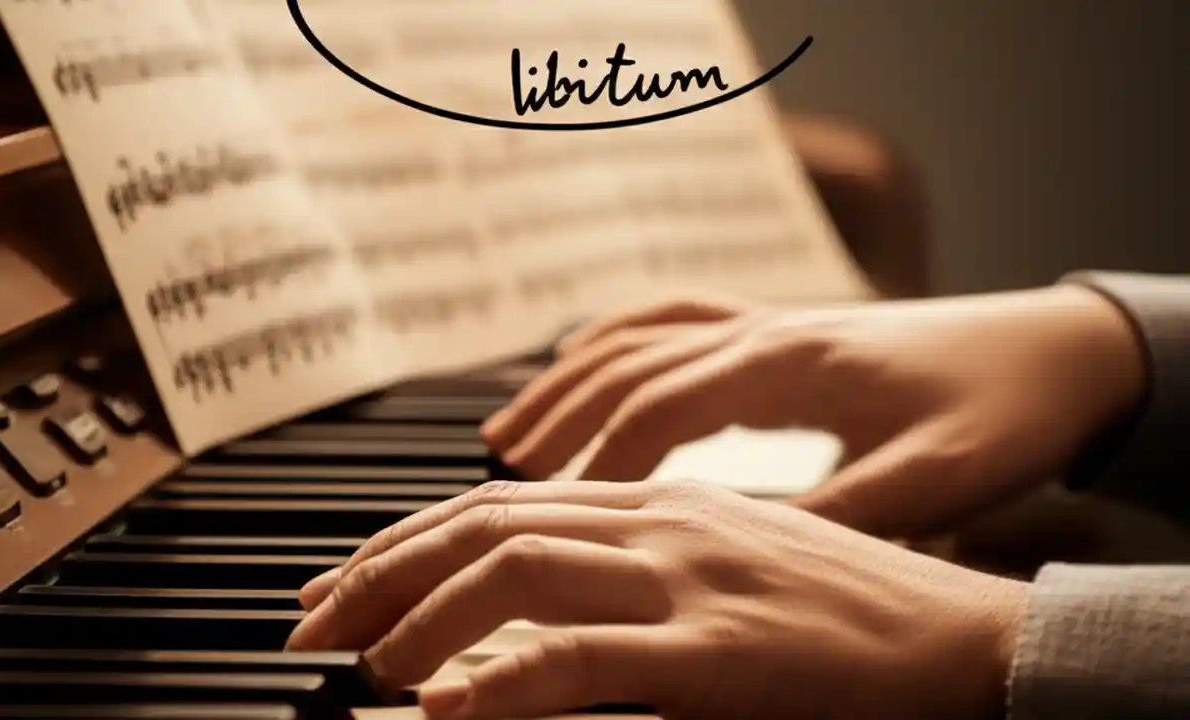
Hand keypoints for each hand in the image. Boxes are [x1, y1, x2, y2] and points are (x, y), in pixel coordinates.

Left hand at [288, 480, 1027, 719]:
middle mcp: (658, 522)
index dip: (404, 540)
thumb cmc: (840, 615)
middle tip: (314, 622)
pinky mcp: (722, 651)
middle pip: (484, 523)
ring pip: (518, 572)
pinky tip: (448, 705)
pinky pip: (588, 654)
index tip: (344, 584)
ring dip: (421, 618)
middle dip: (382, 572)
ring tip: (363, 665)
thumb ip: (629, 577)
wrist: (959, 639)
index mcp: (655, 503)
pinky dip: (507, 677)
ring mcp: (688, 579)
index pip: (497, 504)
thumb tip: (532, 616)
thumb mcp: (719, 574)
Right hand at [483, 286, 1143, 537]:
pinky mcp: (778, 329)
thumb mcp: (930, 481)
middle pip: (624, 364)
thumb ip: (833, 514)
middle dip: (552, 419)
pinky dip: (613, 344)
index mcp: (791, 363)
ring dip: (566, 381)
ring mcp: (767, 320)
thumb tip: (738, 556)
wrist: (1056, 349)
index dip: (596, 463)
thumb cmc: (1000, 412)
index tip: (554, 518)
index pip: (659, 407)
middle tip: (495, 469)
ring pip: (637, 338)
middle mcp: (765, 329)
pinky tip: (585, 372)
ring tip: (509, 431)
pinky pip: (671, 321)